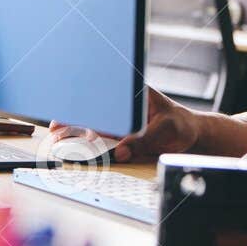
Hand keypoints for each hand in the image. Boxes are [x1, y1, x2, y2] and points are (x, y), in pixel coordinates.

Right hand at [48, 88, 200, 162]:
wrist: (190, 133)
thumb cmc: (181, 124)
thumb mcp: (166, 130)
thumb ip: (143, 140)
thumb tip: (122, 152)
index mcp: (133, 93)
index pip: (105, 95)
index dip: (84, 102)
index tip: (70, 112)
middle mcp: (123, 104)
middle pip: (93, 109)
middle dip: (72, 116)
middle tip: (56, 128)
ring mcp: (121, 119)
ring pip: (93, 123)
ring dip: (75, 130)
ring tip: (58, 137)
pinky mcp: (121, 133)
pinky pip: (100, 137)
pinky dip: (86, 141)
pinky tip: (73, 145)